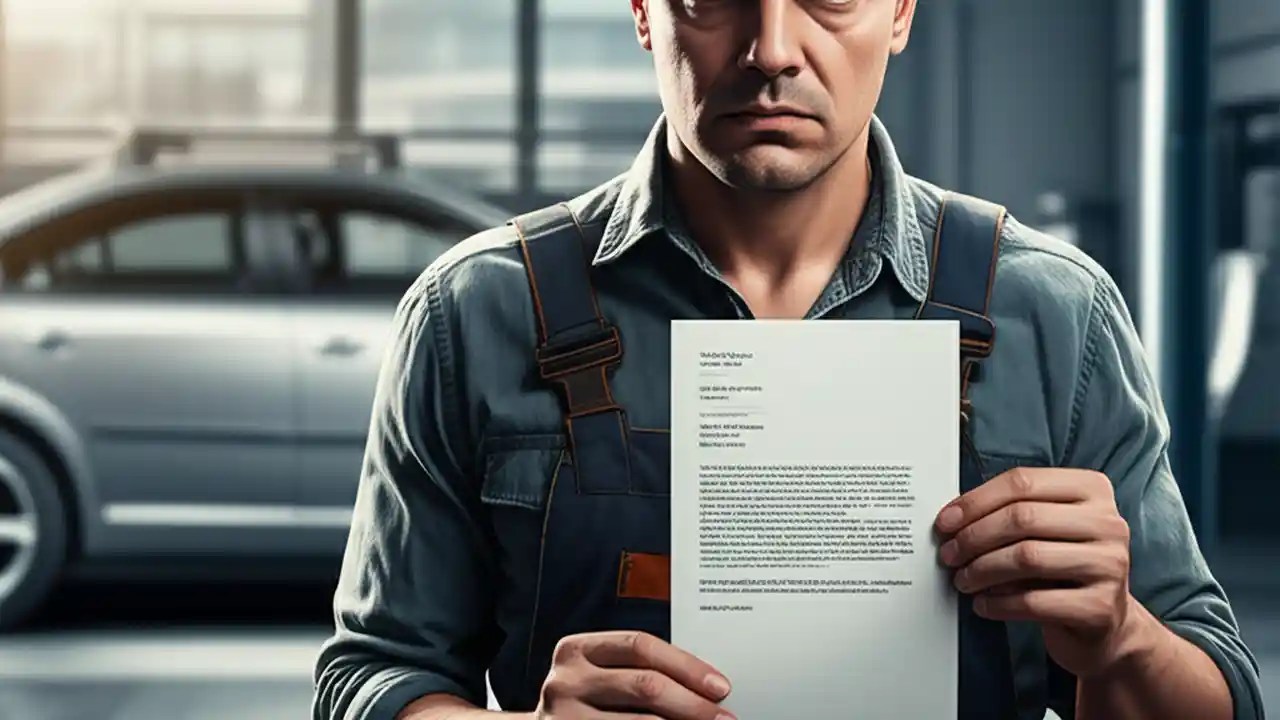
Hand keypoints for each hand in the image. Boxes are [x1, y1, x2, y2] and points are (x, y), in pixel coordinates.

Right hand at [535, 630, 734, 719]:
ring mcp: (563, 718)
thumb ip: (638, 671)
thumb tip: (704, 687)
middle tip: (724, 718)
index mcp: (577, 649)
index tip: (720, 686)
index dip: (685, 665)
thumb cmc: (584, 702)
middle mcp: (566, 681)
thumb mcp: (598, 675)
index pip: (640, 645)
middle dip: (693, 704)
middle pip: (644, 684)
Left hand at [934, 467, 1139, 677]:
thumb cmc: (1062, 568)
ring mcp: (1110, 565)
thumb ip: (1009, 513)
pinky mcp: (1101, 607)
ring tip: (963, 579)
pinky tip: (983, 604)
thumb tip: (952, 518)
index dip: (976, 501)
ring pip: (1027, 557)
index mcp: (1092, 489)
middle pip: (1022, 518)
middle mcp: (1108, 523)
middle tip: (949, 554)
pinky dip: (998, 603)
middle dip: (974, 537)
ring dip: (982, 569)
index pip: (1023, 482)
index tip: (945, 522)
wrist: (1103, 624)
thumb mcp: (1046, 530)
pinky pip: (1034, 601)